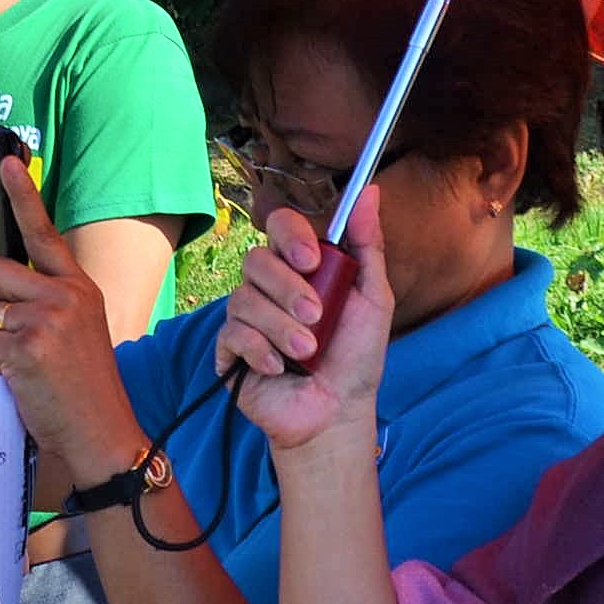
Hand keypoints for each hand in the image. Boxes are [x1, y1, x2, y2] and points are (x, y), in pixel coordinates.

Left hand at [0, 156, 138, 486]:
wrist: (101, 431)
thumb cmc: (83, 385)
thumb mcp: (78, 329)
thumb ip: (48, 301)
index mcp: (78, 286)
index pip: (44, 232)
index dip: (24, 194)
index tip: (8, 162)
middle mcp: (66, 295)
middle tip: (7, 334)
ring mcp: (48, 319)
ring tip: (23, 363)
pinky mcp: (28, 348)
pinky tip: (22, 380)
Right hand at [217, 188, 393, 454]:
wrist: (337, 412)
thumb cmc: (357, 356)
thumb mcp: (373, 298)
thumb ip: (368, 246)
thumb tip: (370, 191)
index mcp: (300, 267)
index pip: (279, 226)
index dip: (290, 236)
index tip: (312, 260)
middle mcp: (269, 286)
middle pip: (256, 261)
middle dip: (288, 290)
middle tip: (316, 317)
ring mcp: (247, 317)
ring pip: (244, 300)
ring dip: (281, 328)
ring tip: (306, 353)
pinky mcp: (230, 350)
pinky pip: (232, 334)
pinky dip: (260, 351)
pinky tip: (280, 368)